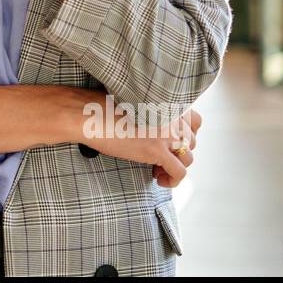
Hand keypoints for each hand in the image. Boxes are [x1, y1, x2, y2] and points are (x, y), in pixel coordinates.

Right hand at [82, 107, 201, 187]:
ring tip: (156, 170)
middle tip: (159, 158)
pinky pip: (179, 173)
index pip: (194, 121)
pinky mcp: (159, 151)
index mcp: (168, 101)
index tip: (168, 143)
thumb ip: (154, 113)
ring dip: (175, 166)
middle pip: (192, 141)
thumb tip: (157, 131)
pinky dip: (172, 181)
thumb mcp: (135, 103)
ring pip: (188, 157)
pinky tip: (159, 180)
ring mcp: (168, 133)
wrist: (88, 114)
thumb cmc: (101, 107)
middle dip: (178, 151)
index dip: (183, 135)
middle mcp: (174, 115)